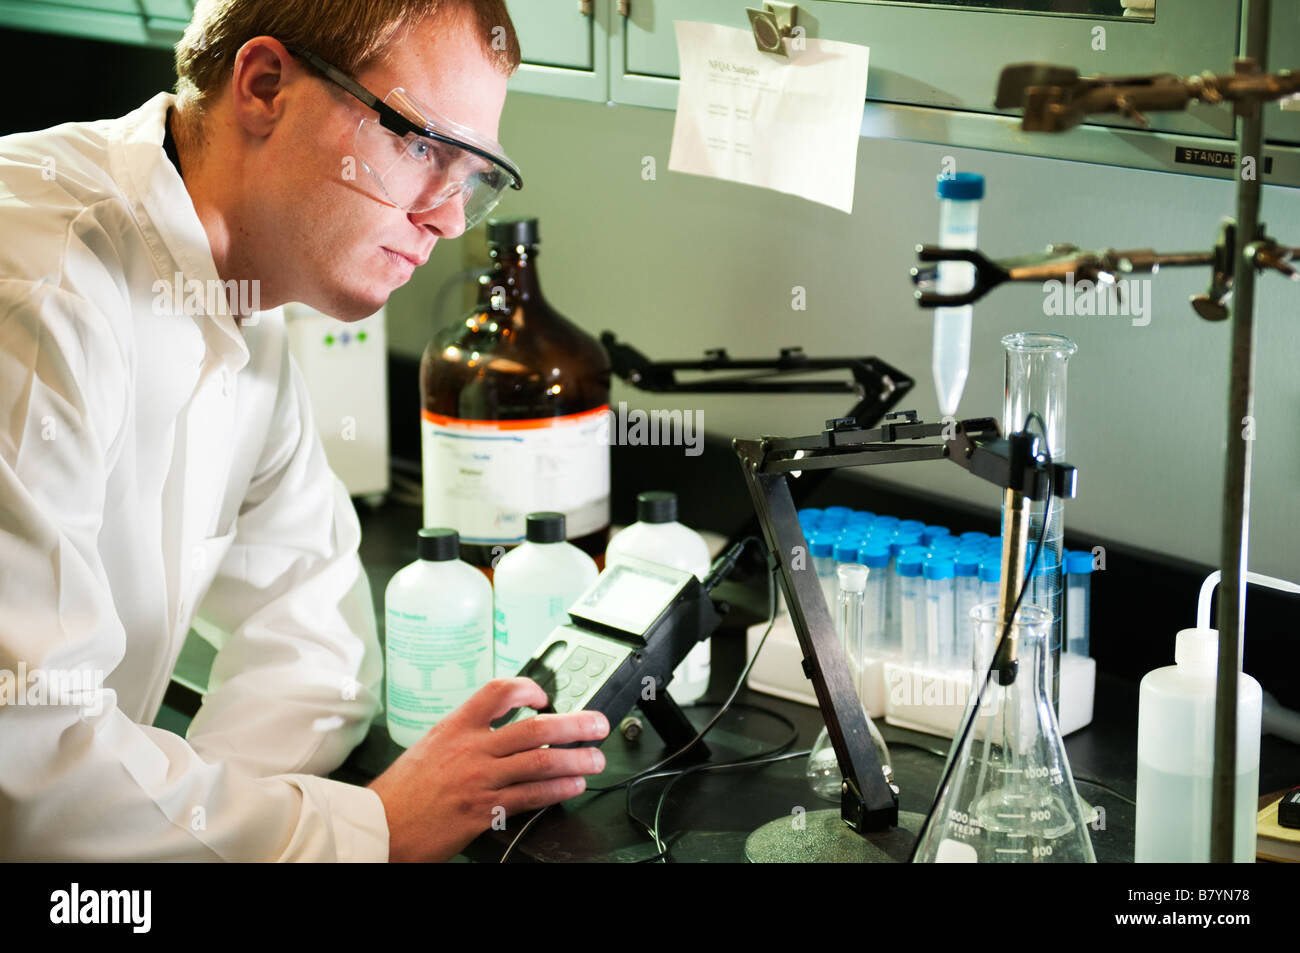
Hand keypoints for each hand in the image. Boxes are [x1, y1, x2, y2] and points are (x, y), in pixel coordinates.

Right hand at [368, 677, 609, 861]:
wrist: (378, 825)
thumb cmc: (401, 790)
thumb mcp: (431, 746)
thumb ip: (466, 735)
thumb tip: (502, 731)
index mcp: (456, 726)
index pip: (498, 691)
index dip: (528, 688)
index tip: (544, 696)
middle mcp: (470, 748)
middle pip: (533, 727)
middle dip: (573, 724)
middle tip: (598, 724)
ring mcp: (478, 780)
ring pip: (539, 761)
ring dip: (575, 758)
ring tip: (596, 758)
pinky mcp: (483, 811)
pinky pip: (529, 796)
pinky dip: (557, 790)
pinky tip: (573, 785)